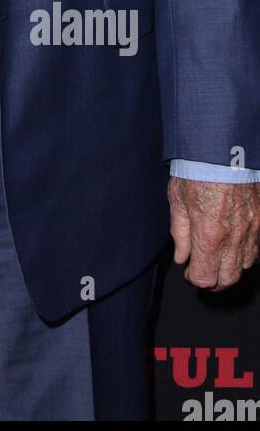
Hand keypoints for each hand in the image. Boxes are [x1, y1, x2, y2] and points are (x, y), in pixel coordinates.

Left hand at [168, 177, 259, 291]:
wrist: (223, 149)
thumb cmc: (198, 169)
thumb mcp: (178, 199)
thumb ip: (180, 233)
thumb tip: (182, 256)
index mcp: (209, 235)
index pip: (205, 277)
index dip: (195, 279)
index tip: (189, 272)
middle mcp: (233, 237)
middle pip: (228, 279)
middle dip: (214, 282)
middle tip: (204, 273)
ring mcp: (251, 230)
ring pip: (246, 266)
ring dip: (231, 269)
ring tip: (218, 261)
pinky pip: (256, 249)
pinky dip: (246, 255)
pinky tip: (234, 247)